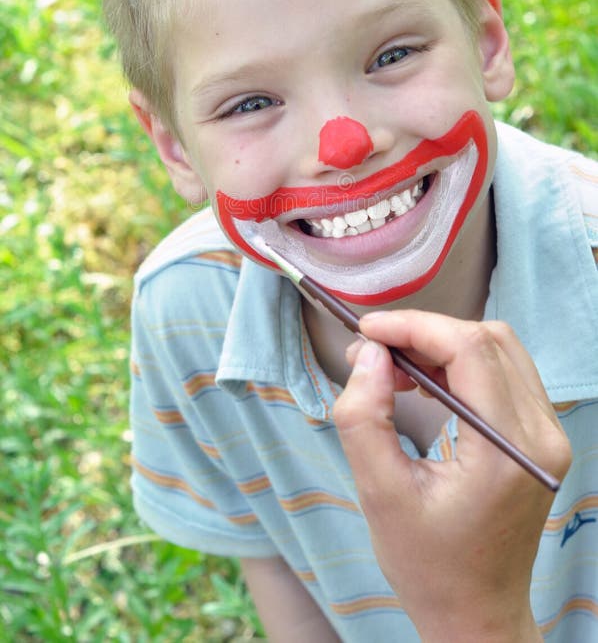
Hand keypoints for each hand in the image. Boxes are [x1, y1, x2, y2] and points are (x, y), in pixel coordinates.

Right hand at [333, 311, 571, 642]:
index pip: (470, 349)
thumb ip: (365, 417)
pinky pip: (504, 374)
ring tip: (396, 372)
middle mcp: (541, 436)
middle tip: (374, 352)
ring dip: (443, 346)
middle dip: (425, 333)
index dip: (414, 326)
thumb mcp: (380, 493)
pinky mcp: (541, 438)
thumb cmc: (427, 564)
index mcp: (508, 452)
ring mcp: (548, 436)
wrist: (476, 613)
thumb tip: (368, 354)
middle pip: (488, 341)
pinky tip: (425, 386)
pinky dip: (461, 365)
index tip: (367, 331)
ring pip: (499, 350)